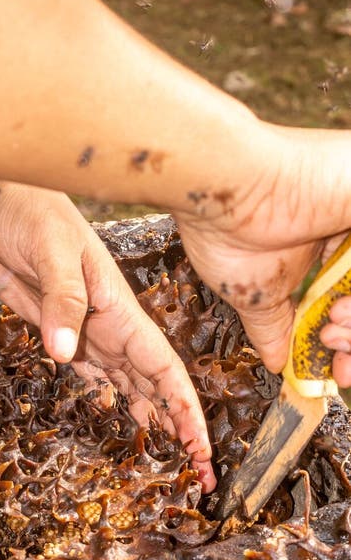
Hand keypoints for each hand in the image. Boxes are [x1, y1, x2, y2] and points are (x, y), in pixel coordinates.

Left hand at [0, 174, 214, 490]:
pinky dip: (108, 395)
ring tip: (164, 454)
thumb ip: (61, 300)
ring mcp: (83, 326)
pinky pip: (91, 370)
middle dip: (177, 426)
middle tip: (195, 472)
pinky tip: (116, 413)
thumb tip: (67, 357)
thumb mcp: (48, 249)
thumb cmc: (27, 208)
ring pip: (126, 380)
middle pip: (153, 383)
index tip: (201, 449)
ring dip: (148, 415)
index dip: (184, 410)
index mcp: (117, 307)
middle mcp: (108, 323)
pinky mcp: (53, 325)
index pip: (163, 367)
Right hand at [174, 125, 350, 386]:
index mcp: (331, 237)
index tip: (337, 371)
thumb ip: (274, 326)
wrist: (221, 188)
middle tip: (338, 362)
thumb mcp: (257, 293)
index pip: (350, 294)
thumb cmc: (227, 228)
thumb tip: (276, 364)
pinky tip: (338, 313)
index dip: (347, 336)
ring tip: (329, 333)